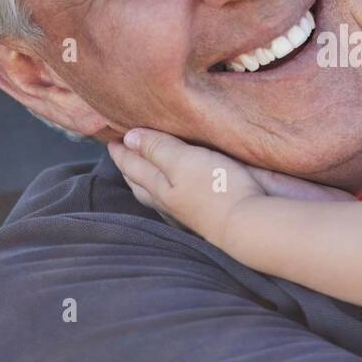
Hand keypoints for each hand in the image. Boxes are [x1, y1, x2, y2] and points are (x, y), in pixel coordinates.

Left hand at [109, 128, 265, 245]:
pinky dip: (167, 194)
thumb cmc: (217, 188)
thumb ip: (157, 148)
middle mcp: (167, 201)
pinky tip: (175, 195)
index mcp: (158, 186)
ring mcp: (185, 212)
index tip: (111, 137)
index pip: (132, 165)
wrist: (250, 225)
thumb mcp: (184, 160)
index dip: (121, 150)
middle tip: (121, 151)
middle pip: (140, 182)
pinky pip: (174, 203)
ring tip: (142, 170)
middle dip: (129, 166)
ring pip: (156, 195)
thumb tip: (128, 138)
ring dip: (145, 181)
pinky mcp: (204, 216)